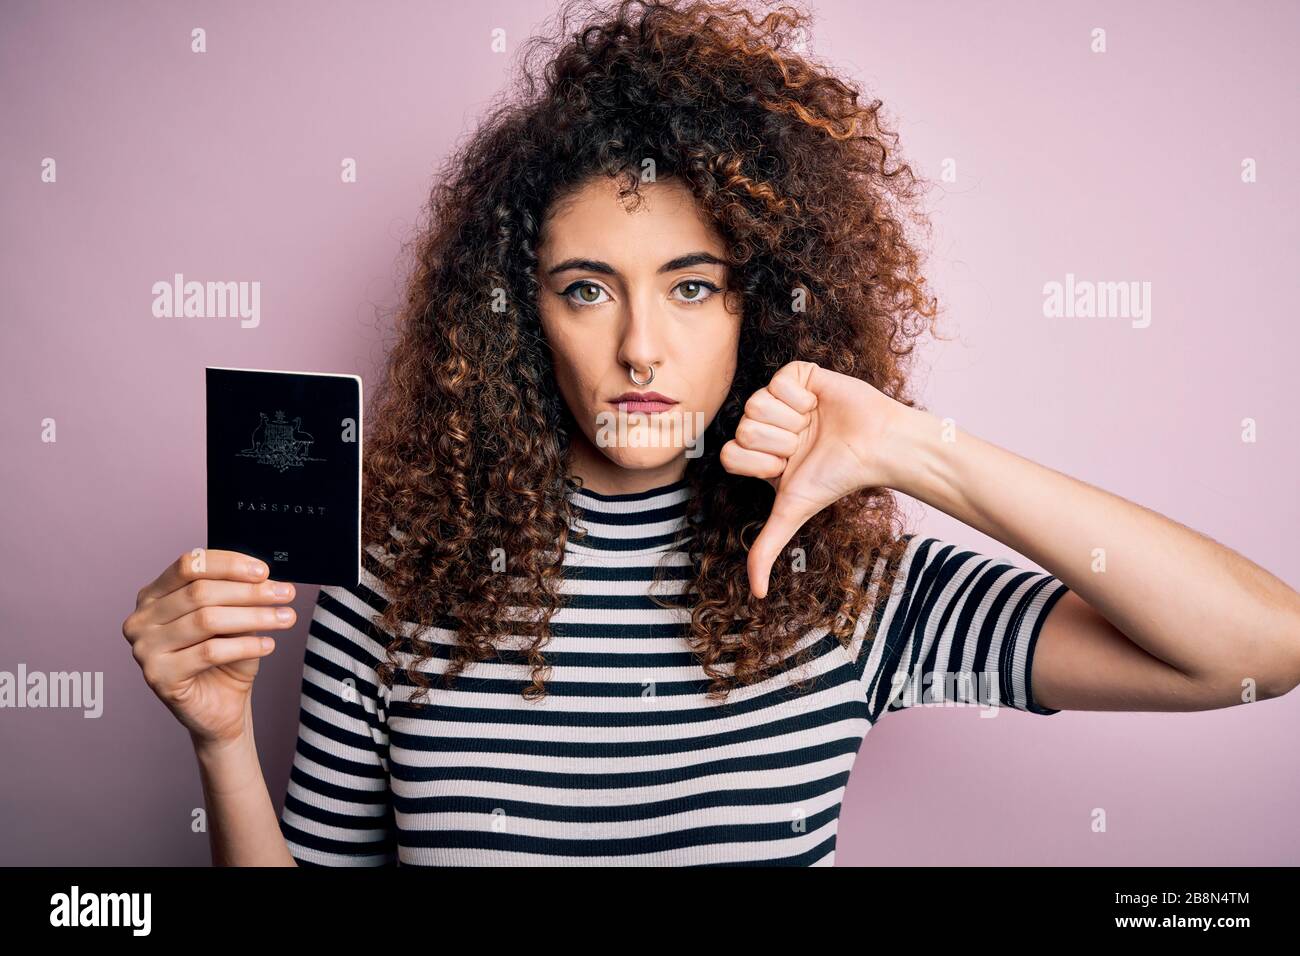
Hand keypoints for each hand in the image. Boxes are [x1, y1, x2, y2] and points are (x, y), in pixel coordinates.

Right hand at [122, 548, 297, 747]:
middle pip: (200, 592)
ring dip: (254, 616)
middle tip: (285, 593)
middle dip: (250, 591)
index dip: (229, 564)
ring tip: (285, 618)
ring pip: (207, 620)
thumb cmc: (224, 657)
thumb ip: (238, 595)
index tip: (264, 571)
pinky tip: (268, 644)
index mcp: (153, 595)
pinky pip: (209, 652)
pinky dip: (245, 646)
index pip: (189, 565)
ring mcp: (144, 649)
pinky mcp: (158, 676)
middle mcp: (141, 619)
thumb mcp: (233, 618)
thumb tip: (264, 578)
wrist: (220, 705)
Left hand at [720, 360, 909, 598]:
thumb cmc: (839, 477)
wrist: (878, 446)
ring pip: (756, 402)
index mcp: (759, 452)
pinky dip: (800, 393)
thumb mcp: (793, 511)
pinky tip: (818, 403)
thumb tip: (755, 594)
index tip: (787, 465)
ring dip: (791, 418)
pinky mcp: (797, 374)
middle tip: (804, 444)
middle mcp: (766, 424)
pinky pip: (777, 380)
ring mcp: (779, 397)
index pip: (729, 453)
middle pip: (743, 428)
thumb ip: (767, 547)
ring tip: (813, 424)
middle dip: (778, 440)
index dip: (759, 462)